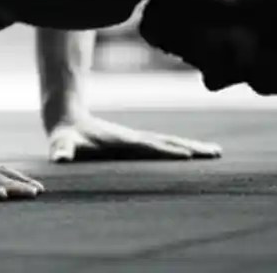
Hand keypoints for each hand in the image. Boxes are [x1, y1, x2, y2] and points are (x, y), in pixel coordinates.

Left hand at [48, 115, 221, 161]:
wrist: (67, 118)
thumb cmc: (64, 137)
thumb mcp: (61, 144)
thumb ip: (61, 150)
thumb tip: (59, 158)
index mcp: (124, 142)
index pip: (150, 147)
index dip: (168, 150)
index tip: (190, 155)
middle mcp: (135, 139)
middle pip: (169, 142)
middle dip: (192, 147)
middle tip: (217, 152)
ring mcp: (138, 140)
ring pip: (170, 142)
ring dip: (192, 147)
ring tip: (216, 152)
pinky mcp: (137, 144)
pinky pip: (165, 146)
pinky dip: (181, 149)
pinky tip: (193, 155)